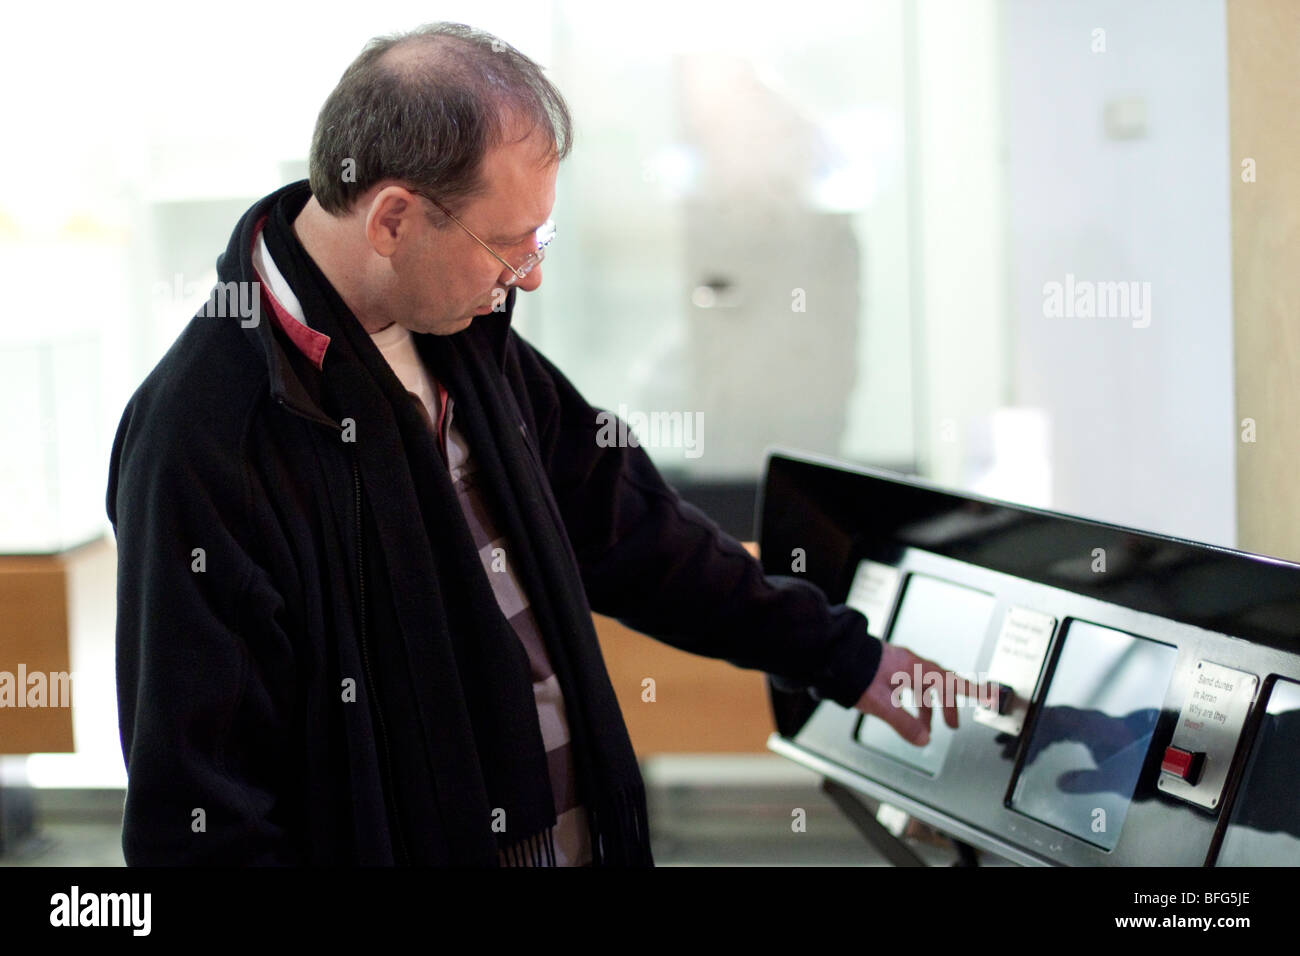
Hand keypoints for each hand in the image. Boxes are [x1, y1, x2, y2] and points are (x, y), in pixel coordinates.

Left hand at [854, 642, 980, 746]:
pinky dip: (912, 698)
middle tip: (953, 724)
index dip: (972, 691)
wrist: (830, 655)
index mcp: (913, 668)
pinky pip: (908, 682)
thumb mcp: (881, 704)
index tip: (990, 697)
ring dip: (927, 705)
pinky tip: (904, 709)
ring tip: (926, 726)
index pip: (950, 681)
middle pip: (938, 683)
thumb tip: (922, 739)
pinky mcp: (885, 664)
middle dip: (947, 705)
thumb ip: (904, 723)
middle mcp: (907, 662)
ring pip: (922, 683)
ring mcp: (896, 662)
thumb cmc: (853, 672)